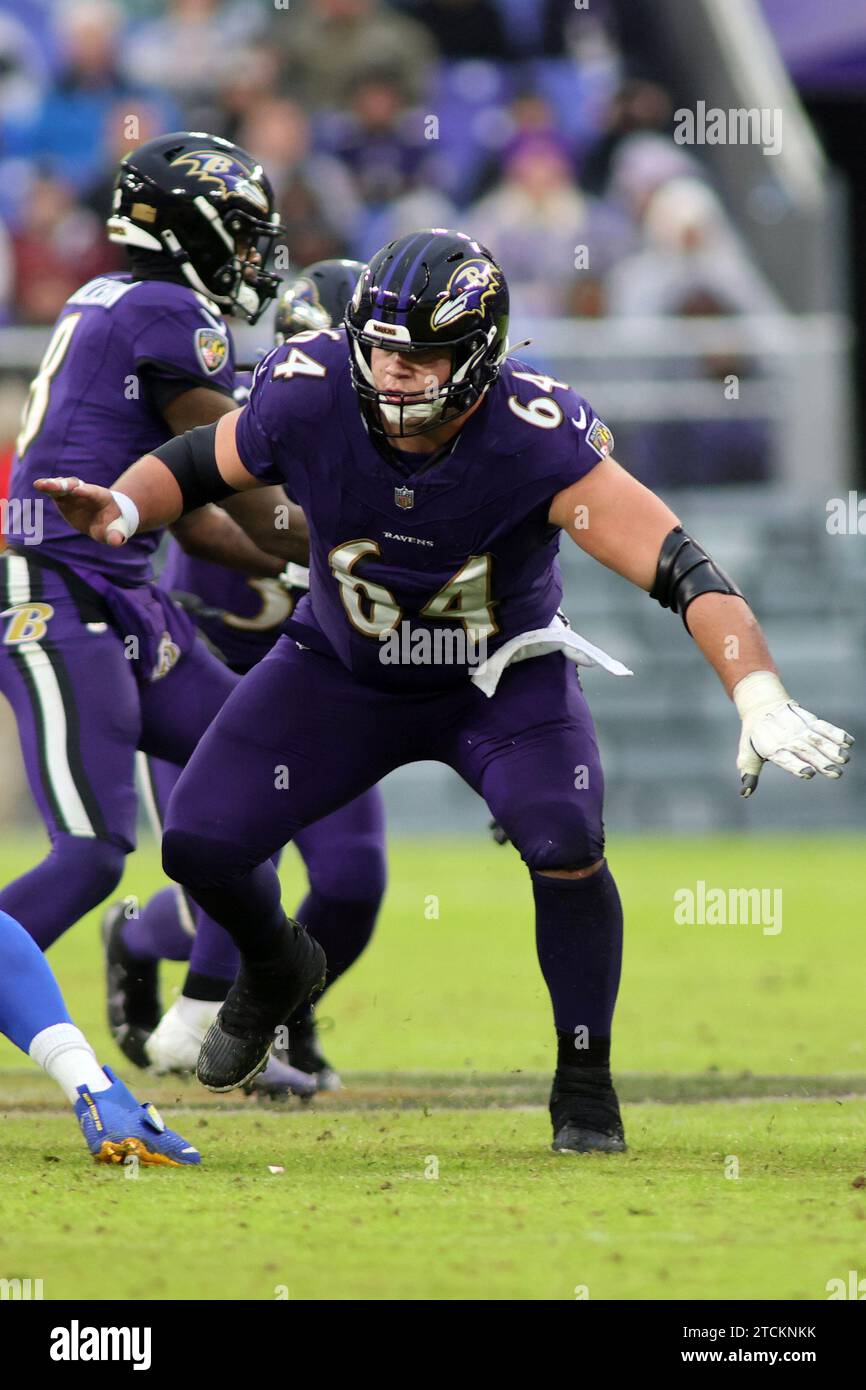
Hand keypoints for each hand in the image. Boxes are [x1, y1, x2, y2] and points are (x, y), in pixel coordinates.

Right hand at [34, 477, 125, 545]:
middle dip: (67, 485)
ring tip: (40, 484)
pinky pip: (54, 491)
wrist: (105, 519)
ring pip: (63, 485)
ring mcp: (73, 493)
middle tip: (57, 485)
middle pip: (76, 485)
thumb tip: (117, 542)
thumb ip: (116, 535)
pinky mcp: (63, 498)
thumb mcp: (116, 531)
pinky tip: (38, 485)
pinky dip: (47, 487)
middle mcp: (86, 491)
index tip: (77, 490)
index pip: (93, 493)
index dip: (85, 491)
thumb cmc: (112, 525)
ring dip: (53, 484)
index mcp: (102, 497)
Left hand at [734, 671, 852, 796]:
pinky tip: (848, 742)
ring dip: (832, 749)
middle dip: (821, 761)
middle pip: (806, 751)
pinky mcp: (809, 719)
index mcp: (771, 747)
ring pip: (817, 739)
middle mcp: (787, 738)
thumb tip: (744, 794)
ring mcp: (799, 728)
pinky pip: (824, 726)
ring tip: (845, 759)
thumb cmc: (755, 736)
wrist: (762, 706)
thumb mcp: (748, 754)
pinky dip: (836, 733)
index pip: (785, 758)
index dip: (796, 765)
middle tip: (835, 773)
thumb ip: (750, 773)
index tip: (808, 772)